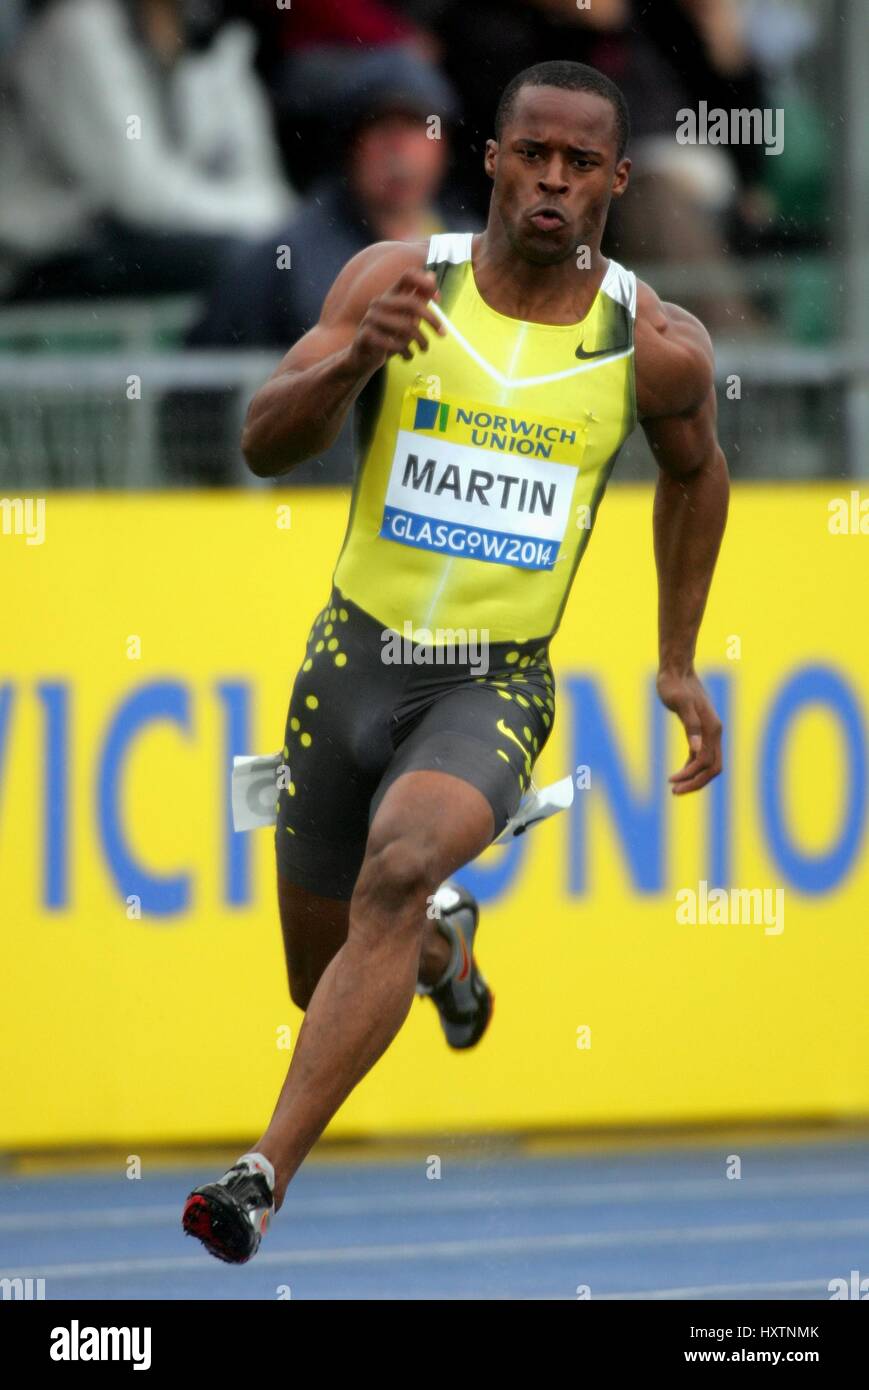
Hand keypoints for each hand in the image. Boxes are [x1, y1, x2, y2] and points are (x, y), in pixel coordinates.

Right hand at [349, 268, 445, 373]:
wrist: (363, 358)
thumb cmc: (388, 336)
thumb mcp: (405, 317)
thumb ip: (418, 299)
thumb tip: (432, 276)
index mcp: (390, 295)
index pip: (408, 276)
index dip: (425, 283)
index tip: (438, 299)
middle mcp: (379, 302)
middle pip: (412, 303)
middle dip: (432, 319)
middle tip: (443, 334)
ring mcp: (370, 318)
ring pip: (406, 326)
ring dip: (421, 341)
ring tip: (424, 349)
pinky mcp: (366, 336)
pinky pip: (394, 343)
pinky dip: (406, 352)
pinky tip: (407, 356)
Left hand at [657, 669, 722, 793]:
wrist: (677, 670)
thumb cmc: (675, 685)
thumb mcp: (679, 703)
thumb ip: (690, 725)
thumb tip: (696, 750)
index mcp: (712, 728)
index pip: (707, 763)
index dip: (691, 776)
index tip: (672, 781)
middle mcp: (715, 732)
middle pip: (712, 768)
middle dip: (695, 782)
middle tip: (674, 791)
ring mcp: (709, 732)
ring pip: (708, 764)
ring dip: (693, 777)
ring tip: (674, 787)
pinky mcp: (701, 730)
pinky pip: (701, 756)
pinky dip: (692, 767)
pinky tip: (678, 773)